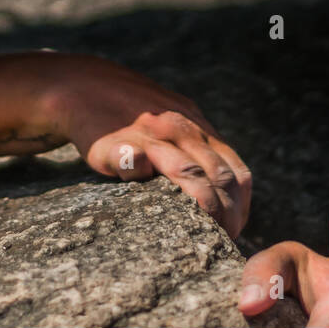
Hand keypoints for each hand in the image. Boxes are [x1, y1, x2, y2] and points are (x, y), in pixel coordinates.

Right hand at [43, 55, 251, 238]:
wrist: (88, 87)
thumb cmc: (136, 116)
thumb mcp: (177, 123)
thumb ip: (200, 151)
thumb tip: (228, 199)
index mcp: (199, 129)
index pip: (236, 171)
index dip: (240, 206)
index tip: (234, 229)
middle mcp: (181, 128)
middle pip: (218, 176)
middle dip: (226, 214)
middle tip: (222, 240)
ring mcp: (150, 134)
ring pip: (187, 172)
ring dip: (201, 205)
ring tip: (201, 232)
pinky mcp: (116, 142)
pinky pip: (135, 160)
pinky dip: (144, 177)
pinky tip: (149, 198)